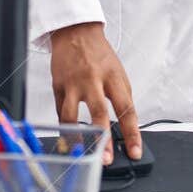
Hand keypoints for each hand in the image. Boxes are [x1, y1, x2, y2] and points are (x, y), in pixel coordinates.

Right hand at [49, 22, 139, 164]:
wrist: (76, 32)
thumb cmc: (99, 55)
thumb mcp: (118, 73)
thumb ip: (121, 98)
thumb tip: (126, 128)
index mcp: (113, 77)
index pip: (126, 109)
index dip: (132, 133)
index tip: (135, 151)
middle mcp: (93, 80)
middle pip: (98, 113)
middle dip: (102, 139)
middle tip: (106, 159)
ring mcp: (72, 83)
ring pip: (71, 115)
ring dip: (77, 137)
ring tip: (82, 154)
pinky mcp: (57, 85)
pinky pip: (60, 112)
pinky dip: (64, 127)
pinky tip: (69, 138)